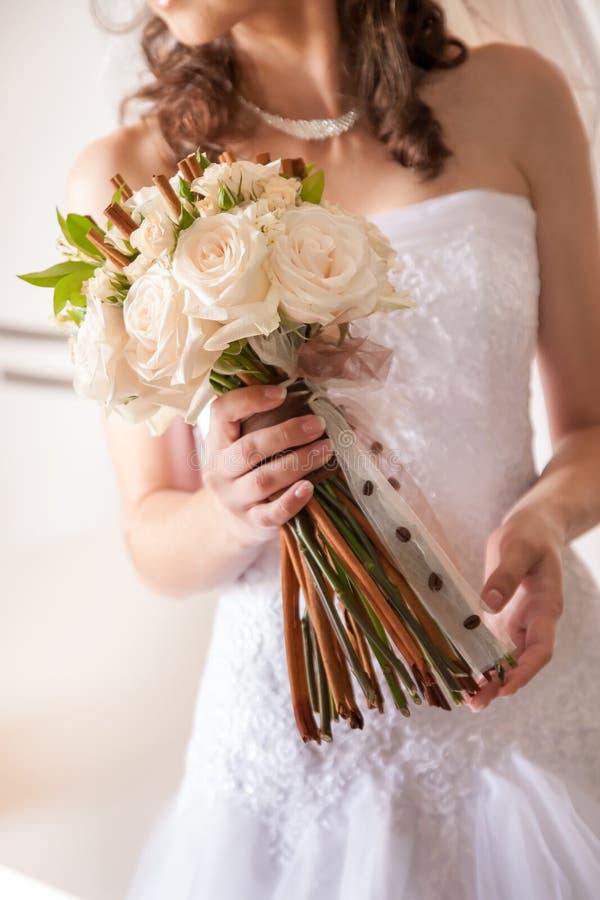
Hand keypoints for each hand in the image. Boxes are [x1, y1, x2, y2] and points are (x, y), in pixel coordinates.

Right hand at [202, 383, 333, 545]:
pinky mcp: (251, 522)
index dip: (249, 399)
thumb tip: (305, 392)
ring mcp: (234, 499)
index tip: (282, 392)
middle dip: (286, 434)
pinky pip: (271, 514)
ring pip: (264, 480)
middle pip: (249, 449)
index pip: (222, 412)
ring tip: (326, 449)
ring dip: (298, 462)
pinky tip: (309, 488)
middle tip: (319, 424)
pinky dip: (291, 501)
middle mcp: (219, 470)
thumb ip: (258, 422)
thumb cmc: (243, 471)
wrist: (226, 522)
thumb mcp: (237, 444)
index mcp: (216, 442)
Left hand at [466, 506, 564, 711]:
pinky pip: (494, 642)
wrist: (533, 528)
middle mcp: (534, 620)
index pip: (541, 647)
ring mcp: (520, 620)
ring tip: (468, 699)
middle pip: (522, 660)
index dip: (525, 670)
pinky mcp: (504, 615)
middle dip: (501, 683)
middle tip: (476, 703)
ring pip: (507, 656)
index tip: (506, 686)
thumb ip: (505, 575)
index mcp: (545, 607)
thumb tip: (488, 603)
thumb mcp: (518, 548)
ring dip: (490, 677)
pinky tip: (463, 671)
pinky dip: (481, 658)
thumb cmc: (529, 535)